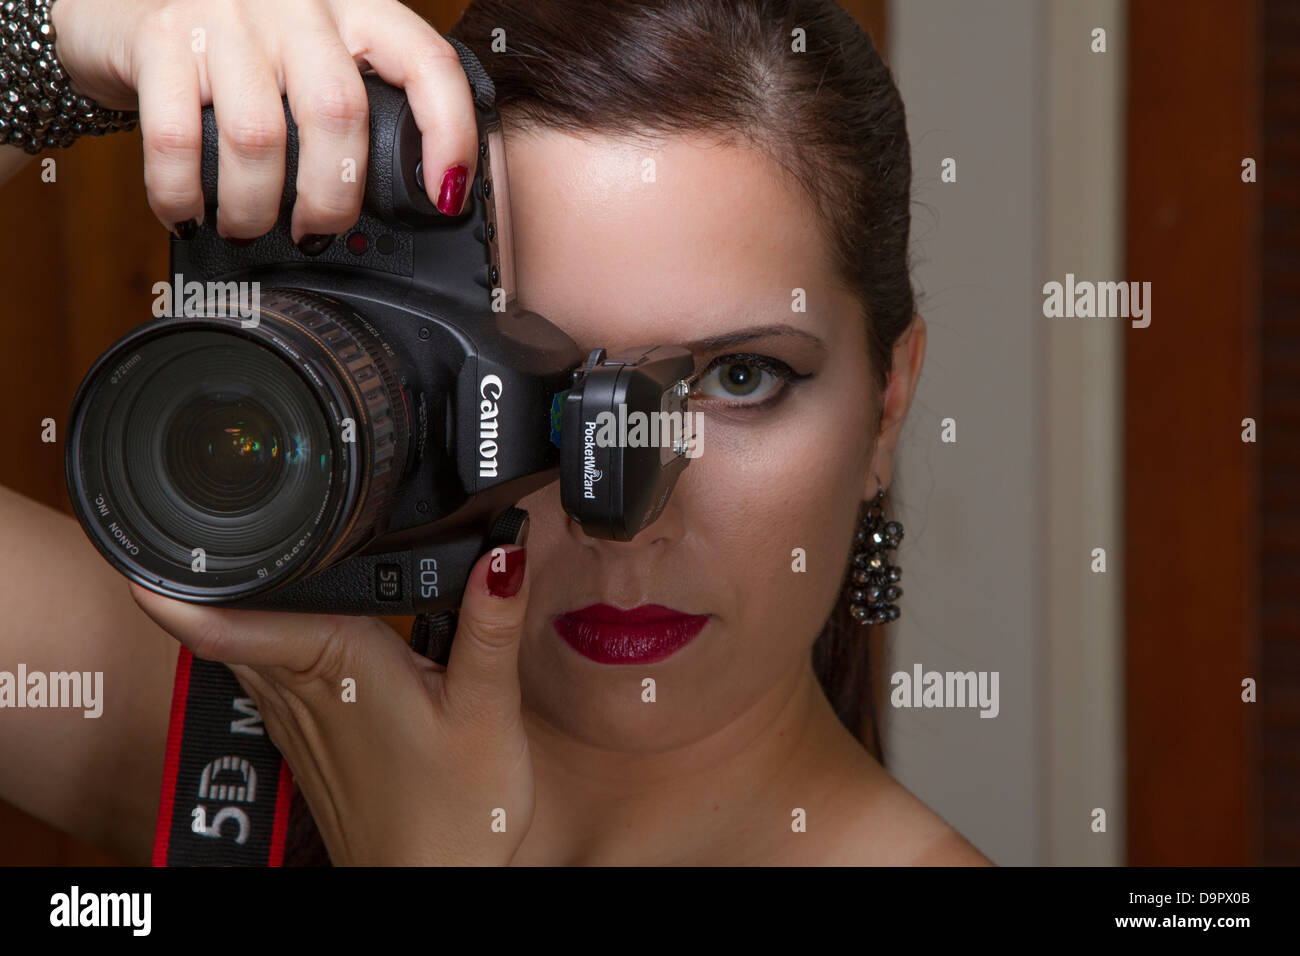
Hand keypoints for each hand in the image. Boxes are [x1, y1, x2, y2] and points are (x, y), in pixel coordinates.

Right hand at [49, 0, 478, 240]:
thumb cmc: (236, 42)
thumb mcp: (311, 52)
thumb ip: (356, 101)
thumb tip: (411, 197)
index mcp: (354, 6)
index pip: (427, 63)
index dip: (449, 135)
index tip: (447, 195)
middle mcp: (297, 2)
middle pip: (338, 113)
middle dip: (332, 198)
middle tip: (316, 232)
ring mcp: (226, 14)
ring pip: (259, 137)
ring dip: (255, 208)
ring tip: (248, 228)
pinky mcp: (159, 37)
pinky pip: (177, 140)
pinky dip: (184, 195)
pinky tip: (189, 214)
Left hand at [130, 545, 532, 865]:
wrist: (432, 885)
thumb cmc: (455, 812)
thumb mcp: (488, 710)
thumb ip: (489, 626)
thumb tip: (501, 555)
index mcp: (337, 662)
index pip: (233, 620)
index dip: (180, 589)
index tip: (140, 559)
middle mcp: (300, 687)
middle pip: (230, 617)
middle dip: (207, 574)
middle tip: (194, 527)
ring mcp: (293, 717)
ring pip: (241, 644)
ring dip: (228, 603)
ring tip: (222, 557)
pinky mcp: (304, 739)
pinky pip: (261, 673)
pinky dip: (257, 639)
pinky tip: (282, 625)